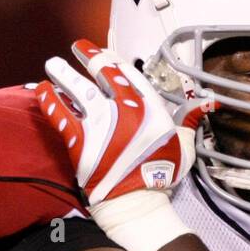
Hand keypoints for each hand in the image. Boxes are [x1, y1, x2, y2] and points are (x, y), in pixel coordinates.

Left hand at [37, 39, 193, 204]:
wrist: (135, 204)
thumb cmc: (161, 177)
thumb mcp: (184, 146)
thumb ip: (190, 120)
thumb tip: (207, 103)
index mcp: (151, 109)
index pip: (130, 74)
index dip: (114, 60)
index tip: (104, 53)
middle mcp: (125, 110)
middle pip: (103, 73)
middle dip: (89, 56)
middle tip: (78, 47)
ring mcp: (100, 124)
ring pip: (78, 89)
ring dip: (64, 73)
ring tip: (52, 64)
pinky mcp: (80, 140)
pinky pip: (61, 114)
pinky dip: (50, 100)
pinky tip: (42, 90)